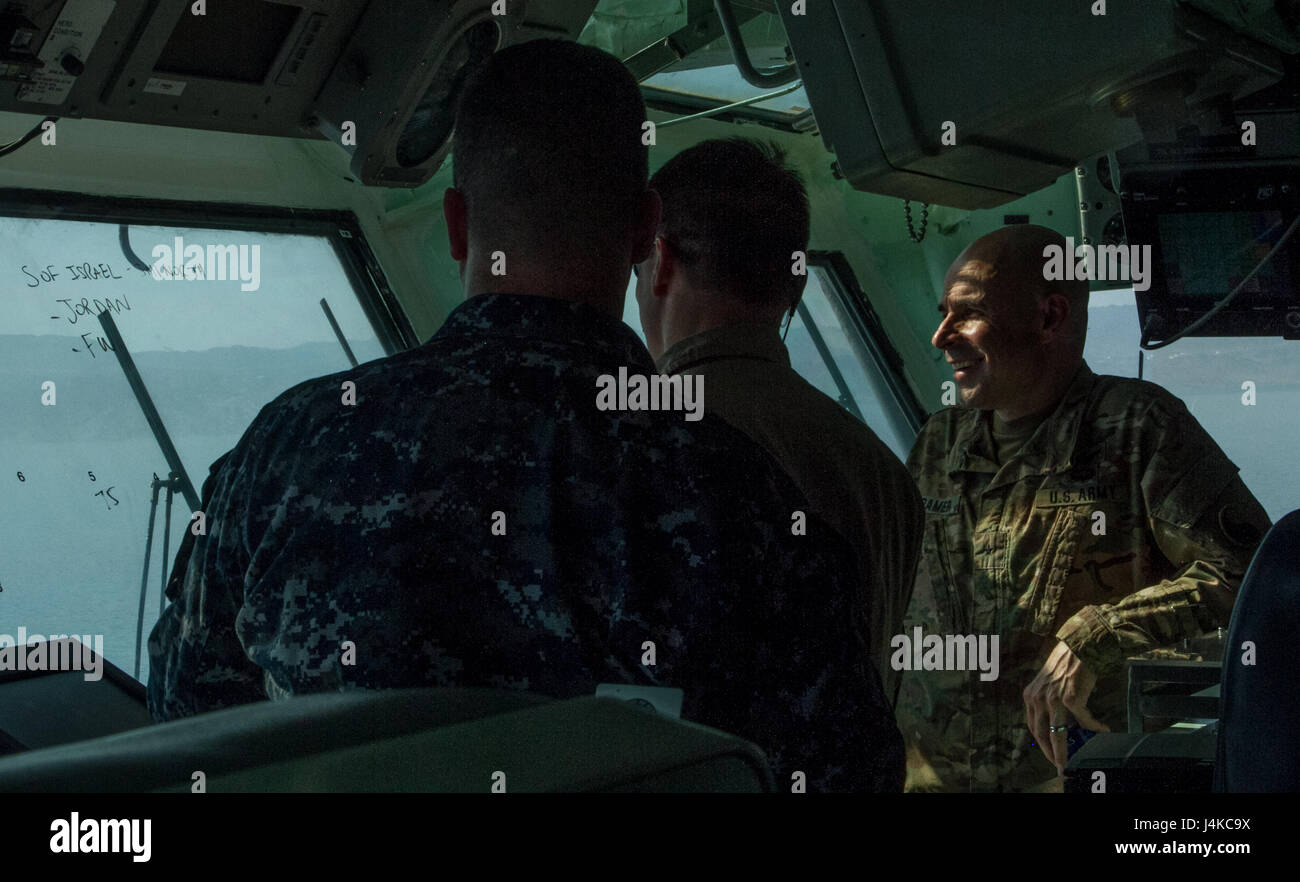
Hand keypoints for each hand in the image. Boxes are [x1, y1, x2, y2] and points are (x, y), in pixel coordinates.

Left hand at [1023, 640, 1108, 773]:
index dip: (1041, 743)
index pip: (1032, 726)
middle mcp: (1037, 698)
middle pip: (1041, 734)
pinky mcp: (1071, 697)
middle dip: (1050, 753)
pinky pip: (1083, 720)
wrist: (1079, 647)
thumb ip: (1049, 703)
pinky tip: (1103, 729)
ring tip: (1072, 762)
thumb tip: (1060, 725)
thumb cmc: (1066, 665)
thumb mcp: (1049, 684)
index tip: (1049, 754)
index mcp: (1030, 696)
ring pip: (1058, 733)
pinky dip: (1094, 727)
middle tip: (1060, 766)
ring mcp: (1053, 698)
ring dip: (1065, 751)